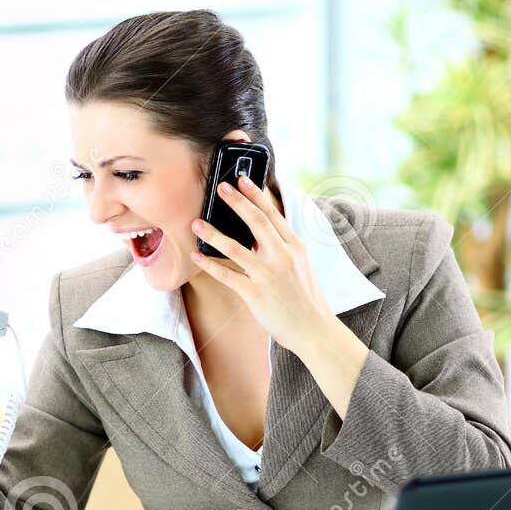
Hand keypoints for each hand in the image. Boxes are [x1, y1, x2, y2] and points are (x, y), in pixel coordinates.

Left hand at [190, 177, 338, 355]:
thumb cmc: (305, 299)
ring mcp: (268, 275)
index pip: (274, 215)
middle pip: (256, 222)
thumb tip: (259, 234)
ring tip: (196, 223)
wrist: (313, 330)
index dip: (256, 196)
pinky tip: (197, 257)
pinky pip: (227, 276)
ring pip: (235, 248)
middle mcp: (283, 257)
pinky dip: (209, 266)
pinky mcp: (256, 294)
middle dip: (236, 202)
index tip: (242, 179)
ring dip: (213, 234)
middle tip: (220, 187)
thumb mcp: (300, 266)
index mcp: (295, 247)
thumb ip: (282, 248)